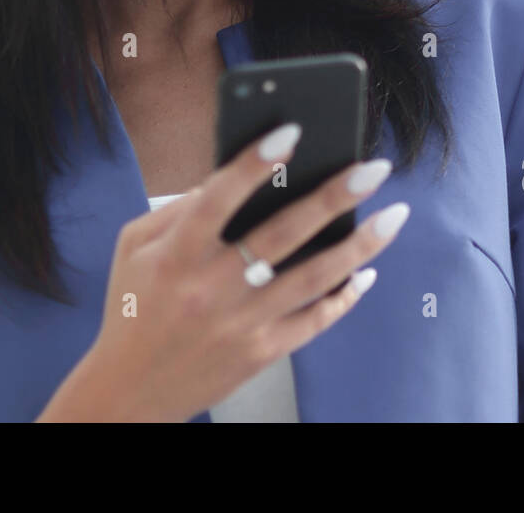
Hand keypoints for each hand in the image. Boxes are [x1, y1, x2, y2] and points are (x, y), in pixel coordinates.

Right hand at [65, 123, 406, 421]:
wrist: (130, 392)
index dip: (253, 164)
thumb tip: (231, 174)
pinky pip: (314, 320)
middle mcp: (211, 288)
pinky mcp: (261, 352)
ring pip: (313, 278)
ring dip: (359, 245)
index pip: (217, 200)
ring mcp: (241, 323)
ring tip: (394, 215)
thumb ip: (178, 209)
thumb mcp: (135, 248)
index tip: (292, 132)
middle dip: (333, 197)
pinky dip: (345, 295)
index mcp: (175, 255)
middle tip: (374, 168)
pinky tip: (367, 271)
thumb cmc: (133, 307)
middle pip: (282, 235)